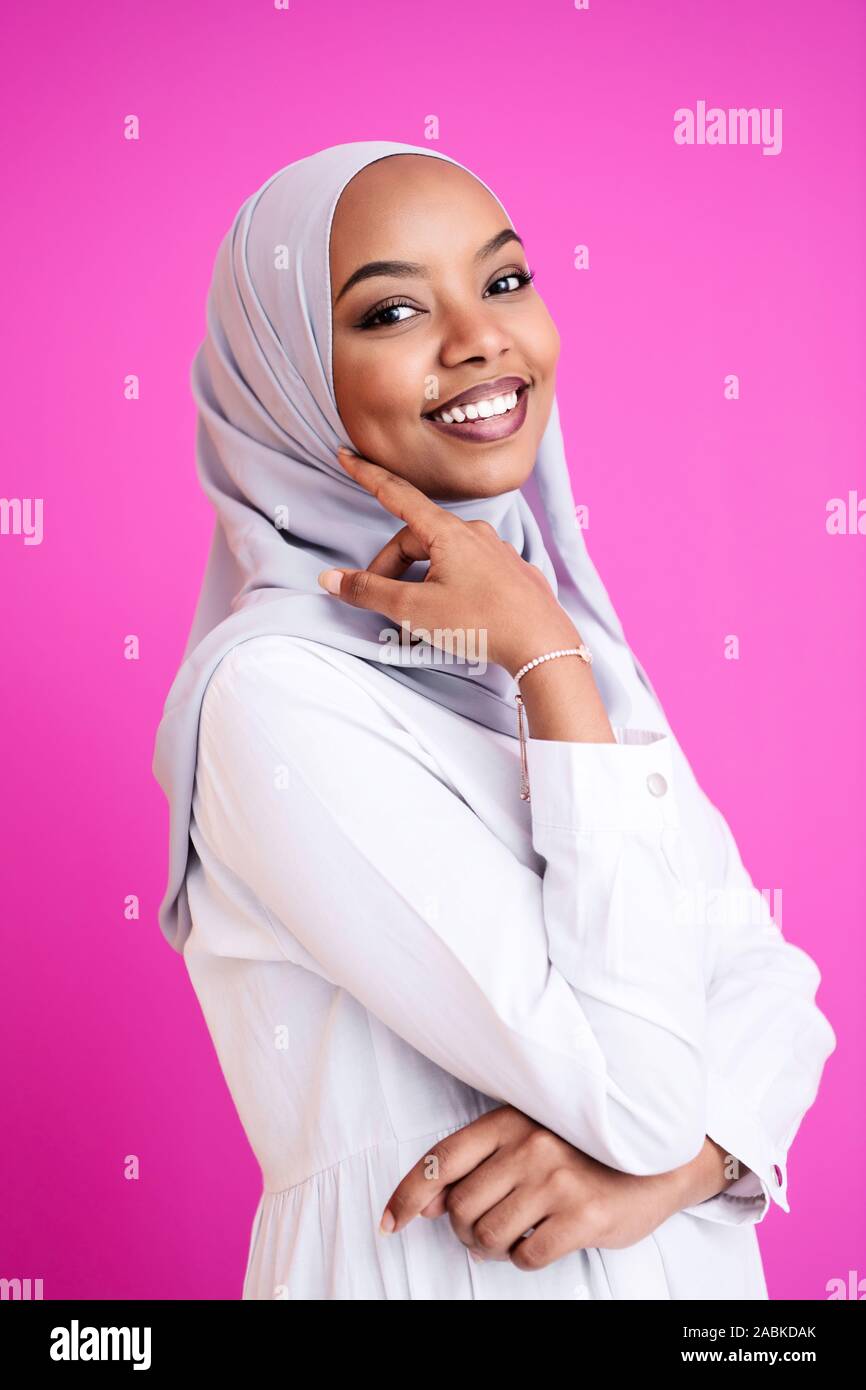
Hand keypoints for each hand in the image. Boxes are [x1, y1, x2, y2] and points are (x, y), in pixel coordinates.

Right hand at [318, 446, 581, 676]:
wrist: (544, 646)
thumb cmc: (480, 623)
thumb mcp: (414, 610)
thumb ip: (369, 592)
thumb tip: (330, 579)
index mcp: (448, 533)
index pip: (397, 495)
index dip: (368, 476)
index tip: (347, 454)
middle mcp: (475, 534)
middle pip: (417, 540)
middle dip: (393, 569)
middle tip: (382, 605)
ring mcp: (498, 553)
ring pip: (444, 557)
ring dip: (421, 581)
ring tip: (419, 618)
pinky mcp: (513, 574)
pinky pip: (470, 572)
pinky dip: (450, 588)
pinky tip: (455, 615)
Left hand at [379, 1106, 690, 1269]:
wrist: (659, 1159)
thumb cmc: (586, 1149)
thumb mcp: (529, 1138)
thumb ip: (480, 1162)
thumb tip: (427, 1201)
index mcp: (511, 1120)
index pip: (442, 1159)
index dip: (407, 1195)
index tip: (390, 1222)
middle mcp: (530, 1145)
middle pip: (460, 1207)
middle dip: (463, 1230)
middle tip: (484, 1229)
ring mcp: (556, 1180)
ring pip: (487, 1236)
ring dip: (493, 1247)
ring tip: (515, 1236)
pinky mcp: (582, 1215)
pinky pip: (527, 1256)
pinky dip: (526, 1258)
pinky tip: (544, 1241)